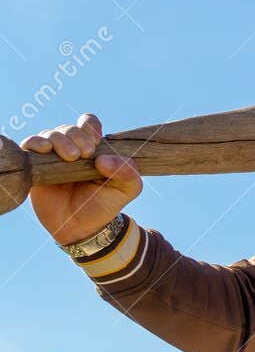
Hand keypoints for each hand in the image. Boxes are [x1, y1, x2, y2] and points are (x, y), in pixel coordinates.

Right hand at [20, 113, 141, 245]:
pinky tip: (45, 150)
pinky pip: (29, 146)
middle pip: (69, 128)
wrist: (82, 227)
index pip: (88, 123)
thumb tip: (103, 159)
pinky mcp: (36, 167)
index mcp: (94, 148)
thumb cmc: (105, 204)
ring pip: (50, 134)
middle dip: (77, 136)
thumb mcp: (128, 189)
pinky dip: (36, 143)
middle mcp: (71, 148)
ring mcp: (52, 157)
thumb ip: (128, 171)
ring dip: (59, 140)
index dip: (90, 128)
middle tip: (85, 155)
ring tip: (70, 157)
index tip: (95, 144)